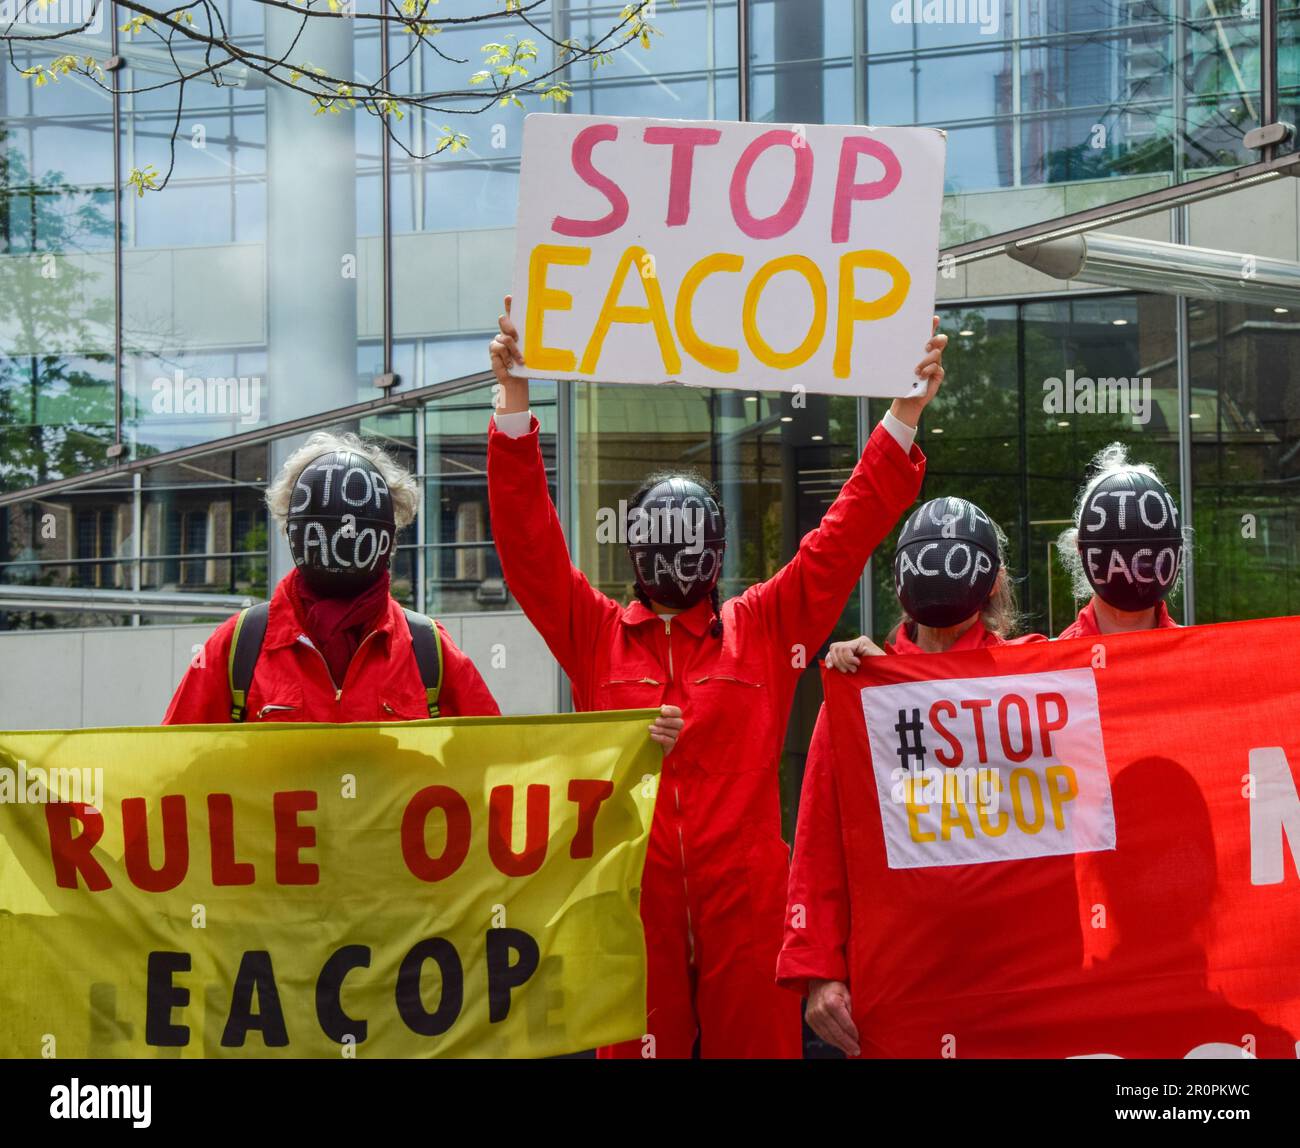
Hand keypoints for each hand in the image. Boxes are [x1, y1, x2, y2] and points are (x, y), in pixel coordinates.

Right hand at [489, 294, 528, 414]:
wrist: (517, 379)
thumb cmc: (527, 363)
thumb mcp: (532, 351)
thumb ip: (534, 342)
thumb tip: (552, 334)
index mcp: (516, 330)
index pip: (512, 313)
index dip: (510, 304)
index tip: (510, 297)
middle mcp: (505, 332)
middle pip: (503, 320)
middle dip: (510, 325)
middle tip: (517, 336)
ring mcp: (498, 341)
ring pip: (504, 338)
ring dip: (514, 350)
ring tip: (520, 360)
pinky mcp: (493, 350)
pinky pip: (499, 348)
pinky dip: (507, 357)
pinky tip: (510, 364)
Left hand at [649, 704, 683, 752]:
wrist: (646, 741)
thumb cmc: (650, 725)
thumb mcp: (651, 717)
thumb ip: (657, 711)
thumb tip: (663, 706)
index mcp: (673, 717)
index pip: (678, 712)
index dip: (672, 710)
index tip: (662, 710)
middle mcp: (677, 726)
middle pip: (679, 723)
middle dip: (667, 721)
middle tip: (656, 721)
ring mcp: (675, 736)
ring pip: (674, 732)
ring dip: (662, 730)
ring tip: (651, 728)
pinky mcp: (671, 745)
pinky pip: (670, 741)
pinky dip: (661, 738)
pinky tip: (652, 735)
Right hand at [806, 979, 859, 1056]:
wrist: (818, 982)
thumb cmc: (835, 987)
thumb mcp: (847, 993)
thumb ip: (851, 1009)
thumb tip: (855, 1027)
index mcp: (832, 1002)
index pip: (845, 1024)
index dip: (853, 1034)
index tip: (859, 1040)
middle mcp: (820, 1010)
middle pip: (837, 1032)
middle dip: (848, 1043)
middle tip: (856, 1051)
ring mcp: (813, 1015)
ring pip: (828, 1036)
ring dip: (840, 1045)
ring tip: (849, 1050)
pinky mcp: (809, 1019)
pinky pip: (821, 1034)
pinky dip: (831, 1041)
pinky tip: (839, 1044)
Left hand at [825, 635, 885, 672]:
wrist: (889, 677)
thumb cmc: (872, 678)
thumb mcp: (854, 672)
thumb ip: (843, 666)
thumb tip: (828, 665)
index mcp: (853, 649)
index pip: (834, 649)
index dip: (830, 658)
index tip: (830, 668)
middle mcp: (856, 643)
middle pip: (834, 647)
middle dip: (837, 661)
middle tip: (849, 671)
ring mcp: (860, 641)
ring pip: (838, 648)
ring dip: (844, 662)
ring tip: (854, 669)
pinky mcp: (863, 642)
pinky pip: (846, 649)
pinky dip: (849, 659)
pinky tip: (858, 663)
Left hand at [889, 315, 946, 428]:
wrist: (906, 398)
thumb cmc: (900, 379)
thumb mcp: (898, 364)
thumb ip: (898, 353)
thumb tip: (883, 340)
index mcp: (920, 349)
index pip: (929, 333)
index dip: (933, 324)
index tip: (934, 319)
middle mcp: (930, 354)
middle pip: (941, 340)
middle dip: (936, 339)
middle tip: (926, 346)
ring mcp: (936, 364)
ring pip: (937, 354)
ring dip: (926, 360)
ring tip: (915, 370)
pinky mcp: (938, 374)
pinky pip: (937, 367)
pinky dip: (928, 370)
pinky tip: (920, 376)